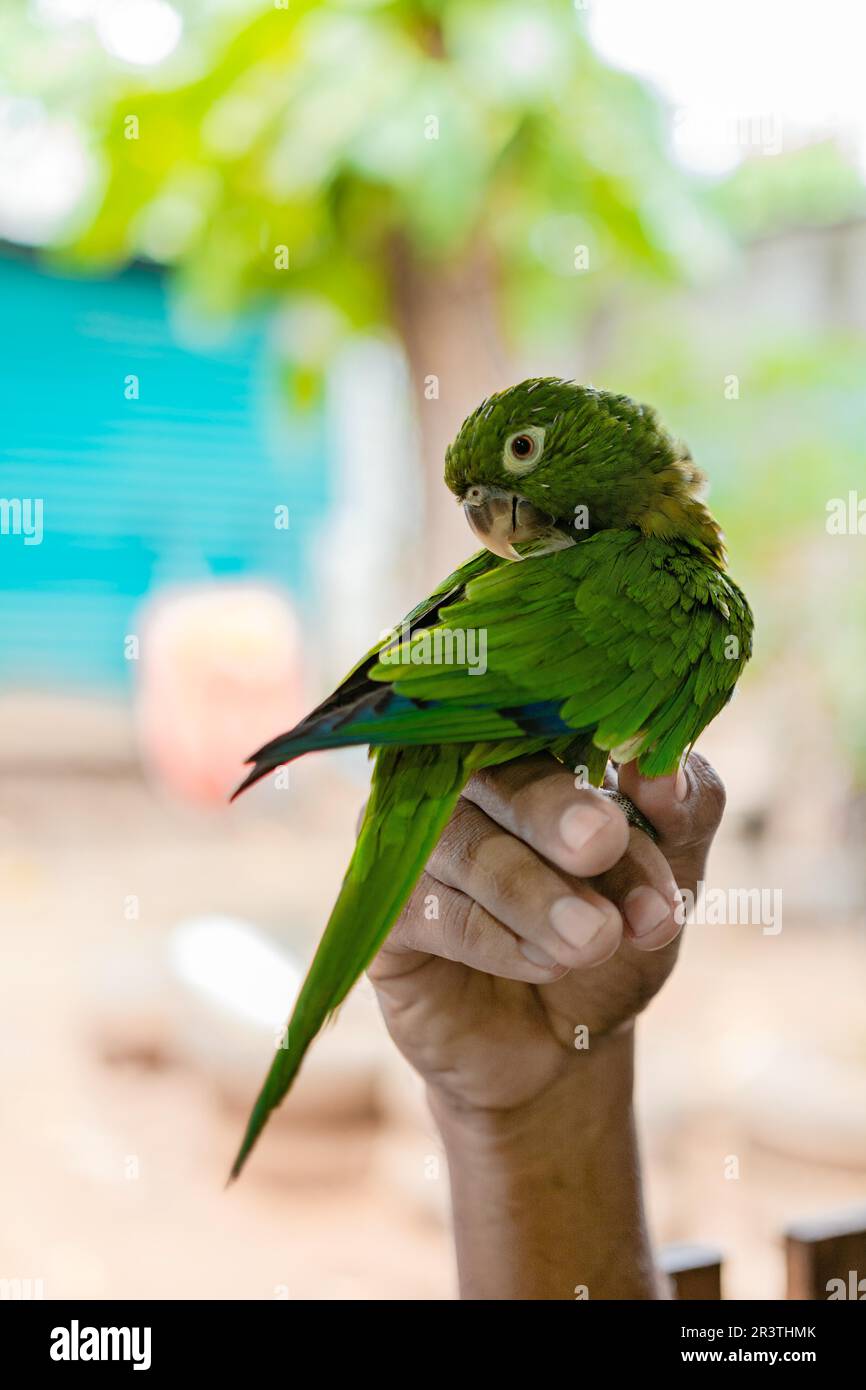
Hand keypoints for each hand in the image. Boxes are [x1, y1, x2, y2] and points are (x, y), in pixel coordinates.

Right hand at [368, 751, 724, 1112]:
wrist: (562, 1046)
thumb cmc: (613, 936)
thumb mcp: (669, 876)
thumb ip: (680, 812)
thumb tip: (663, 764)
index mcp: (533, 749)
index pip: (555, 724)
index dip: (600, 752)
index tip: (656, 800)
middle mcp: (462, 781)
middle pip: (496, 771)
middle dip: (555, 811)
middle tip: (602, 845)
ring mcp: (414, 843)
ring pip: (465, 846)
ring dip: (535, 893)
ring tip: (596, 939)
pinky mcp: (385, 911)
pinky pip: (431, 910)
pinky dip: (496, 938)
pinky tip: (546, 965)